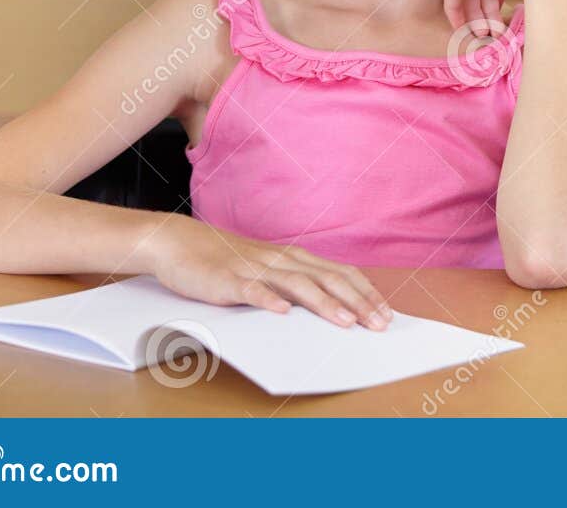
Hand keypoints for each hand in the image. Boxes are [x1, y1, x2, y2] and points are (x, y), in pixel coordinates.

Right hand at [148, 217, 391, 328]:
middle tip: (379, 324)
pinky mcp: (229, 280)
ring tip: (346, 322)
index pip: (340, 274)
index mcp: (295, 258)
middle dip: (358, 302)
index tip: (386, 314)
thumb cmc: (228, 261)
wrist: (180, 243)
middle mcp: (282, 260)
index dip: (366, 293)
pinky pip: (251, 290)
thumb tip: (332, 305)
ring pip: (297, 285)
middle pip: (328, 279)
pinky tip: (281, 313)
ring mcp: (256, 269)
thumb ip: (297, 283)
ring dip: (324, 303)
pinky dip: (268, 300)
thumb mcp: (269, 269)